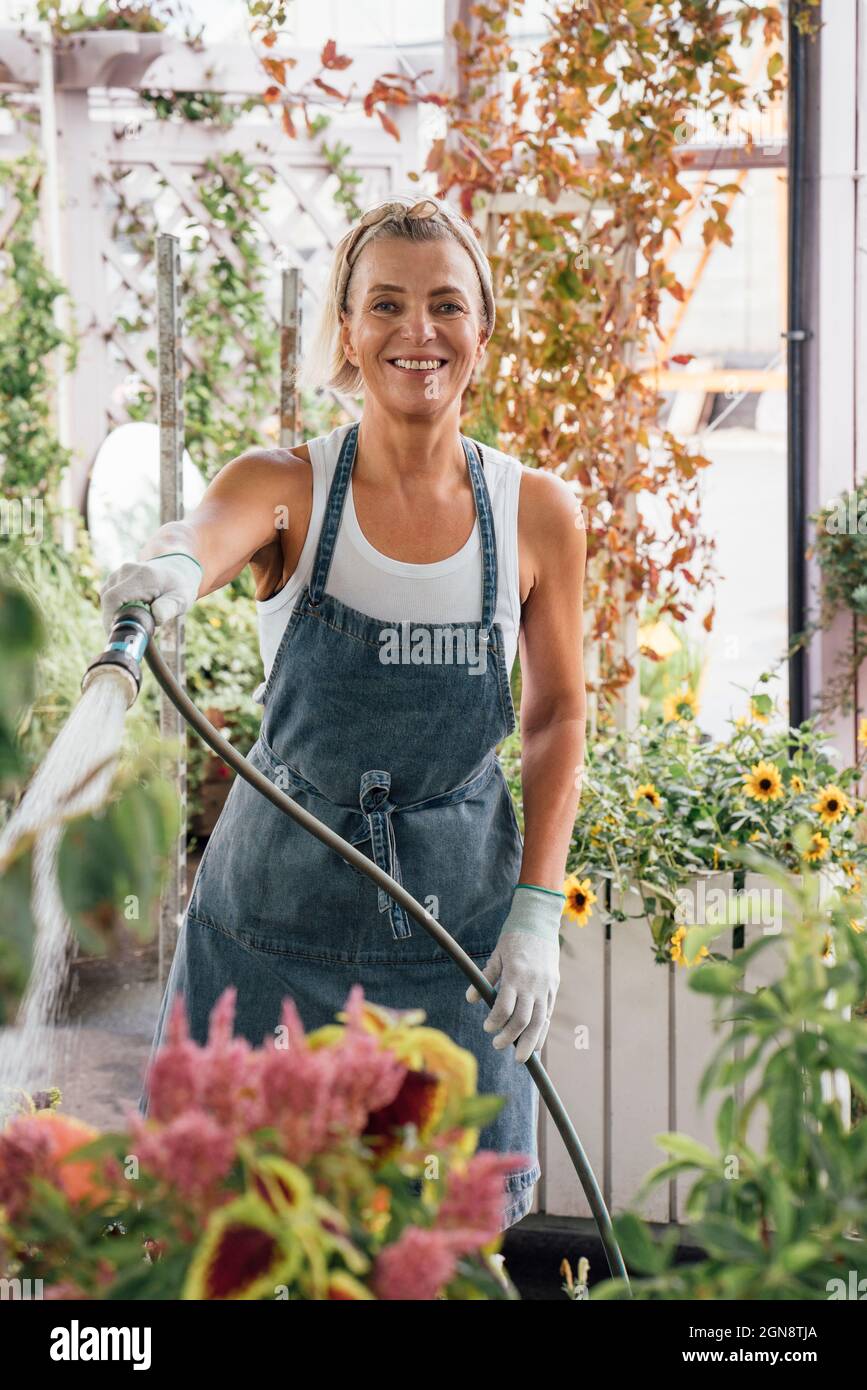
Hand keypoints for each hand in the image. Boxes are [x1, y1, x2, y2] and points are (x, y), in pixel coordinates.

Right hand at [100, 552, 202, 634]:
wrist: (175, 570)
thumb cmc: (178, 588)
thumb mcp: (181, 599)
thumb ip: (169, 608)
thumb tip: (156, 617)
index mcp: (143, 576)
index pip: (114, 598)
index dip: (110, 618)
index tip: (116, 635)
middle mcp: (127, 571)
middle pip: (108, 601)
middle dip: (114, 621)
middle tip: (129, 634)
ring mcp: (118, 573)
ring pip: (107, 601)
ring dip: (116, 615)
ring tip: (136, 620)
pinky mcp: (114, 578)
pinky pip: (108, 598)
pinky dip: (116, 609)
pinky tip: (131, 613)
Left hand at [466, 884, 563, 1064]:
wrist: (540, 921)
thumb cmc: (514, 937)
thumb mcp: (497, 954)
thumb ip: (485, 977)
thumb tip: (470, 999)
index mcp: (516, 974)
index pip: (505, 1007)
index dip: (495, 1022)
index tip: (487, 1028)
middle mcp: (533, 983)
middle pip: (524, 1020)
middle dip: (511, 1038)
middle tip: (498, 1047)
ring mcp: (546, 987)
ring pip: (540, 1021)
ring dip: (530, 1042)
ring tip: (520, 1058)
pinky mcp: (554, 987)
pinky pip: (548, 1014)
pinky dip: (542, 1030)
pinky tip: (536, 1044)